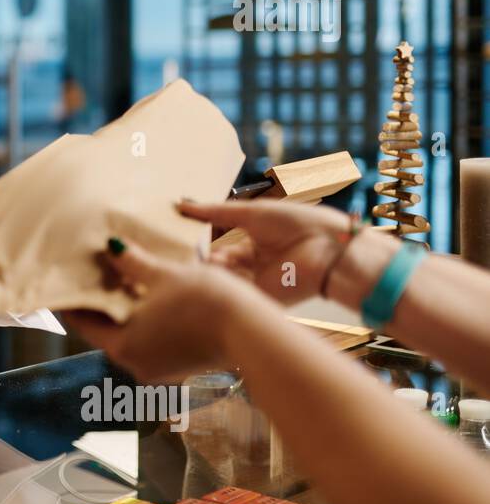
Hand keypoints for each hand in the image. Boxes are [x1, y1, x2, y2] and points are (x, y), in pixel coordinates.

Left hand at [66, 239, 254, 382]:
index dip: (73, 296)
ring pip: (130, 332)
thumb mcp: (164, 275)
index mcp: (121, 345)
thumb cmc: (205, 303)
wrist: (255, 333)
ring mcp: (158, 367)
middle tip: (95, 268)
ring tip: (123, 273)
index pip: (82, 320)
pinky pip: (151, 338)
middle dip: (101, 298)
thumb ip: (132, 262)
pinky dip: (146, 317)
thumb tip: (111, 247)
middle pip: (106, 327)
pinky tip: (152, 292)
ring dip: (126, 306)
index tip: (66, 275)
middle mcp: (134, 363)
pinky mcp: (179, 364)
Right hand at [179, 199, 350, 303]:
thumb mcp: (251, 213)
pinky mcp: (259, 299)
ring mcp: (255, 283)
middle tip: (175, 250)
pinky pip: (231, 291)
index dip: (200, 239)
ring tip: (188, 257)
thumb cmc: (297, 224)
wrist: (329, 250)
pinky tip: (202, 271)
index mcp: (254, 242)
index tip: (176, 233)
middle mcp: (252, 264)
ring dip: (206, 269)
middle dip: (199, 257)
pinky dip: (216, 282)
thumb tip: (181, 204)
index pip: (218, 243)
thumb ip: (215, 212)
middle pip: (216, 263)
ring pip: (220, 278)